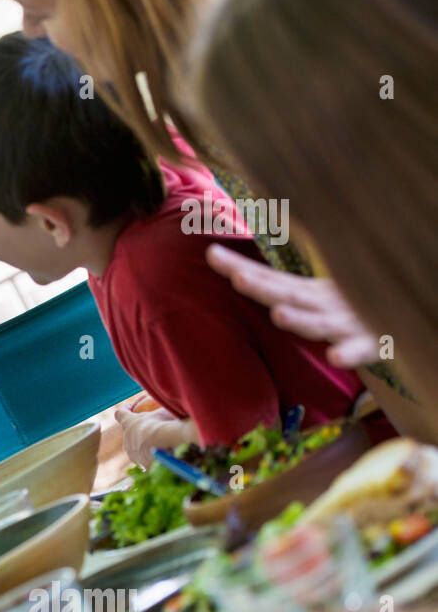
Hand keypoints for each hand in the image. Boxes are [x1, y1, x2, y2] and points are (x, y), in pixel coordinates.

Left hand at [114, 406, 196, 469]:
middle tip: (153, 428)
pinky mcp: (141, 464)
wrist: (168, 446)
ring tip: (162, 443)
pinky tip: (167, 455)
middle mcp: (126, 438)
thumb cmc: (164, 424)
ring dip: (146, 445)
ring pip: (138, 448)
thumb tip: (165, 404)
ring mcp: (133, 453)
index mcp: (128, 422)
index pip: (119, 414)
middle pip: (130, 432)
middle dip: (139, 430)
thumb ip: (158, 410)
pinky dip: (155, 458)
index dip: (125, 410)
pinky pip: (147, 460)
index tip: (133, 408)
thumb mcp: (162, 412)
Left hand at [206, 244, 378, 368]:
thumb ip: (283, 291)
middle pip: (288, 295)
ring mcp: (346, 323)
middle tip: (238, 277)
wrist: (400, 312)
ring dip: (300, 319)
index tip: (211, 254)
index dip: (240, 268)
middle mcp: (323, 305)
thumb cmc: (351, 308)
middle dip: (263, 287)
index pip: (268, 280)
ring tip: (279, 314)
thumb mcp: (315, 296)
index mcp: (308, 294)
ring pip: (319, 323)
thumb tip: (241, 278)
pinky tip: (335, 358)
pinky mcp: (371, 343)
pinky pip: (360, 352)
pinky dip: (349, 354)